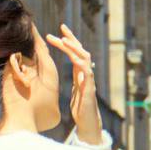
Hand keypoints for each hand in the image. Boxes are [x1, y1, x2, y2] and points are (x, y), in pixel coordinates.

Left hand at [47, 25, 101, 145]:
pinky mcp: (90, 88)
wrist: (88, 122)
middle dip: (71, 38)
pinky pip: (88, 73)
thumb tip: (66, 73)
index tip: (60, 29)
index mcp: (80, 72)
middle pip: (81, 50)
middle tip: (61, 27)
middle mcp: (86, 73)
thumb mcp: (73, 90)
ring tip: (64, 40)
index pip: (75, 51)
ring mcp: (89, 79)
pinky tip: (75, 59)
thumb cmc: (80, 107)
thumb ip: (73, 80)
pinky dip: (82, 64)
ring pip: (84, 58)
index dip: (69, 39)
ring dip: (74, 48)